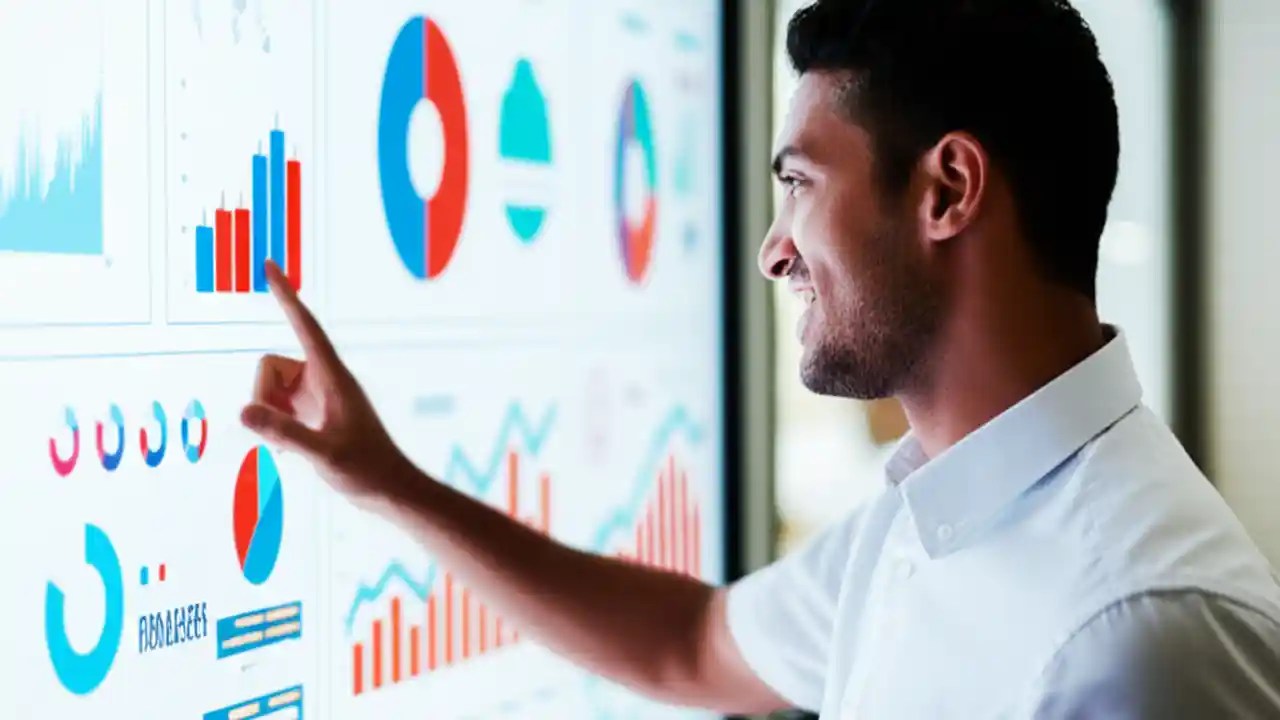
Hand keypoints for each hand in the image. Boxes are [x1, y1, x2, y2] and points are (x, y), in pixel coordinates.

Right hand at [241, 262, 411, 506]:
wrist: (389, 490)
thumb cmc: (366, 470)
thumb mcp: (322, 454)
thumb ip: (284, 433)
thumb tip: (243, 411)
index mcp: (333, 376)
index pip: (305, 326)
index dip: (286, 296)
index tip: (270, 265)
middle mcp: (322, 380)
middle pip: (267, 366)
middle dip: (261, 396)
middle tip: (282, 434)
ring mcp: (315, 396)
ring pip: (267, 389)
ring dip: (267, 416)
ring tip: (292, 447)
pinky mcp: (311, 413)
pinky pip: (273, 407)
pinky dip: (273, 427)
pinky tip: (290, 453)